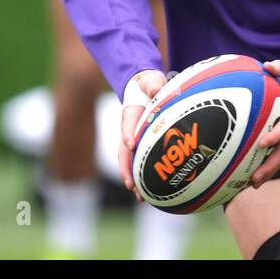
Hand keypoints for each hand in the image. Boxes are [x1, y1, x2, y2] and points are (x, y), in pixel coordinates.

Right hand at [118, 69, 166, 200]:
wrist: (145, 88)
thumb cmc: (149, 85)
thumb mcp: (151, 81)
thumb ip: (153, 84)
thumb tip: (155, 90)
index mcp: (130, 113)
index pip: (127, 125)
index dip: (128, 134)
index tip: (131, 144)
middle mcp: (128, 130)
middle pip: (124, 152)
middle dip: (126, 169)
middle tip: (131, 185)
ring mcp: (133, 139)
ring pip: (130, 162)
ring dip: (133, 179)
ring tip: (140, 197)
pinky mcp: (140, 146)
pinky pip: (140, 163)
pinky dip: (143, 177)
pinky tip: (152, 194)